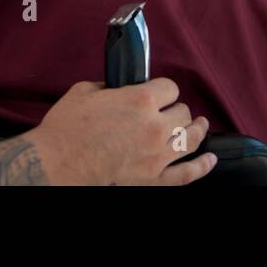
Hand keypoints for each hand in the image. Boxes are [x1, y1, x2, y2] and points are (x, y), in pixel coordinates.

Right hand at [29, 79, 215, 185]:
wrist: (57, 164)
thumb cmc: (67, 129)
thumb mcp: (85, 92)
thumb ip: (108, 87)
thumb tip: (115, 89)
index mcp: (140, 100)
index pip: (170, 88)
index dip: (163, 89)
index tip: (158, 92)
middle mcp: (155, 127)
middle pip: (183, 113)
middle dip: (175, 109)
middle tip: (168, 111)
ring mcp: (157, 156)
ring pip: (191, 139)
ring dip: (197, 130)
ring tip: (199, 125)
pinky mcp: (153, 179)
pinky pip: (187, 174)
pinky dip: (202, 167)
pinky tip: (210, 159)